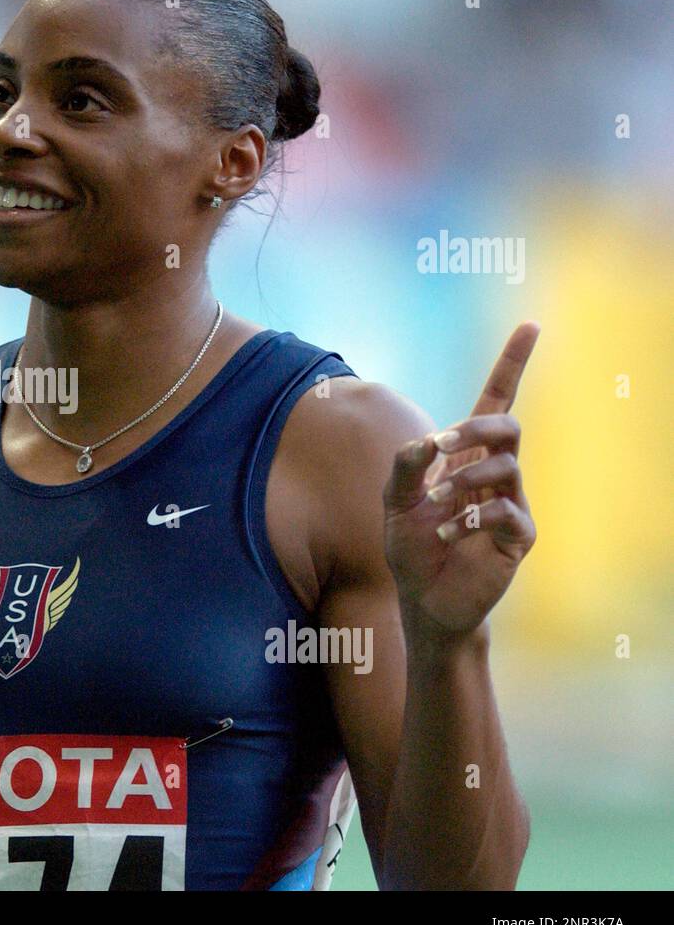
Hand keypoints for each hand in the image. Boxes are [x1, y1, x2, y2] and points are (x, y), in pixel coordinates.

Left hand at [383, 323, 539, 637]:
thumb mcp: (394, 502)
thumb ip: (404, 467)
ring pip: (507, 465)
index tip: (531, 325)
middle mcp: (494, 474)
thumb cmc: (412, 548)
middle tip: (440, 447)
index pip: (495, 401)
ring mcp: (510, 504)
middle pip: (507, 425)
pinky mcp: (519, 536)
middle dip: (475, 429)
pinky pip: (506, 511)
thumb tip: (427, 441)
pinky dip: (471, 519)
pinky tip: (450, 535)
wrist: (423, 599)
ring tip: (437, 506)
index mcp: (466, 457)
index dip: (512, 364)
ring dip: (463, 482)